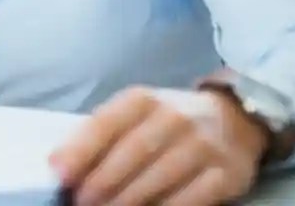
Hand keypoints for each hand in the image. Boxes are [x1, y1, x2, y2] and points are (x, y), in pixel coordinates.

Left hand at [50, 86, 268, 205]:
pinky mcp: (227, 174)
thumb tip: (60, 166)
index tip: (59, 175)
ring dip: (129, 200)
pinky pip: (192, 198)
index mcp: (143, 99)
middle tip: (82, 203)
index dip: (80, 150)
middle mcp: (175, 117)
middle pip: (133, 152)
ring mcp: (204, 145)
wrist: (234, 119)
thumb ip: (102, 134)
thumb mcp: (134, 113)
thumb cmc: (167, 120)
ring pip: (160, 177)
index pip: (106, 123)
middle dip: (102, 182)